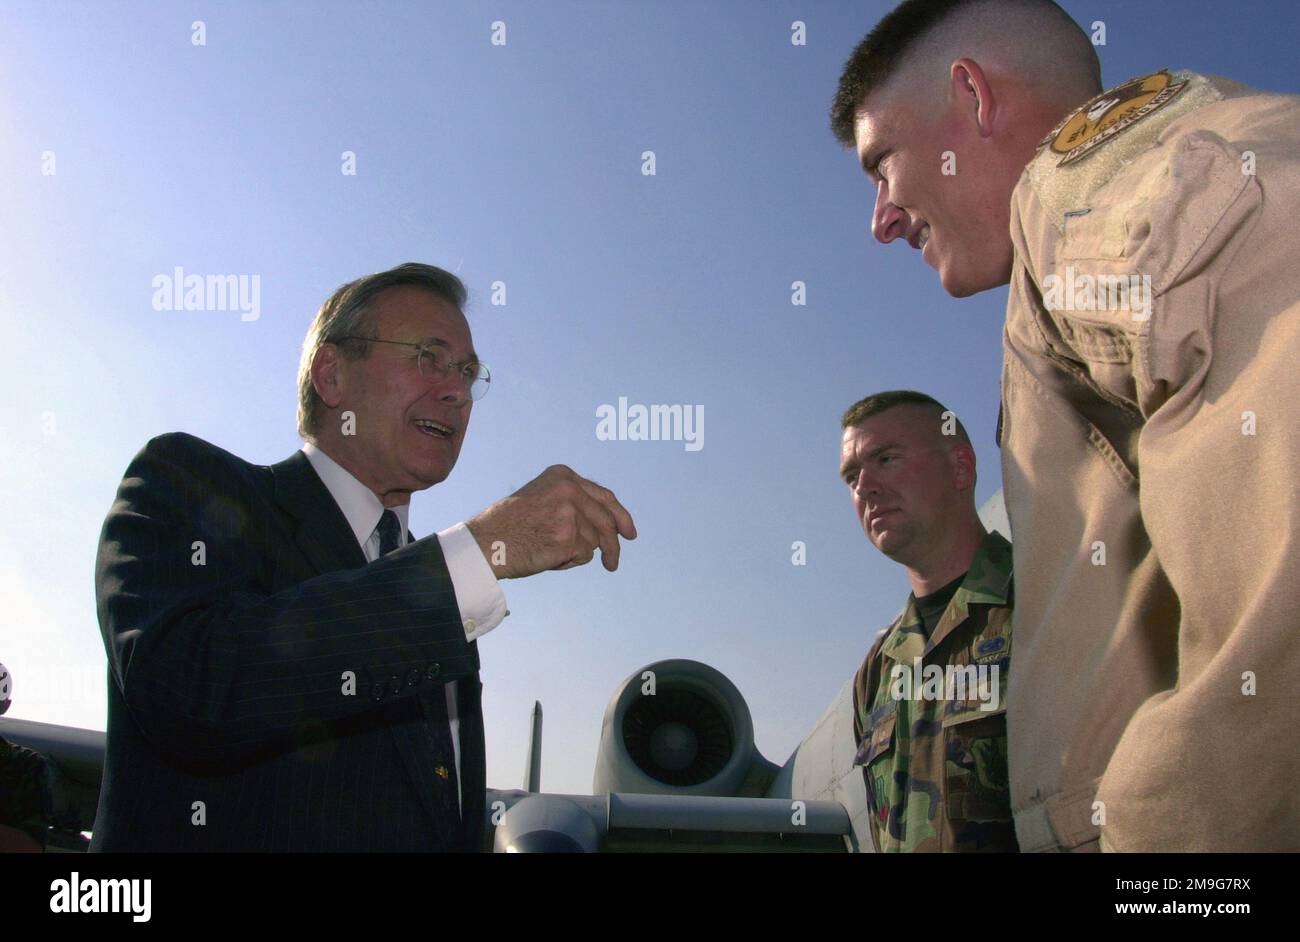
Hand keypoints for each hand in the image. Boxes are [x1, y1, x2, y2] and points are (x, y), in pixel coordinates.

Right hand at [466, 465, 636, 578]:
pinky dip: (569, 562)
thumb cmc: (509, 525)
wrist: (486, 541)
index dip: (620, 516)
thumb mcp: (541, 498)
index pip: (604, 496)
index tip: (629, 532)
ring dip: (577, 553)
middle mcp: (570, 490)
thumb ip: (572, 503)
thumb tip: (607, 525)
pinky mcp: (569, 538)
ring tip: (550, 552)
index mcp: (563, 476)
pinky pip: (584, 556)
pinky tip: (547, 557)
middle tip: (614, 562)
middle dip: (614, 543)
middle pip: (607, 520)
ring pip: (595, 542)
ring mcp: (570, 513)